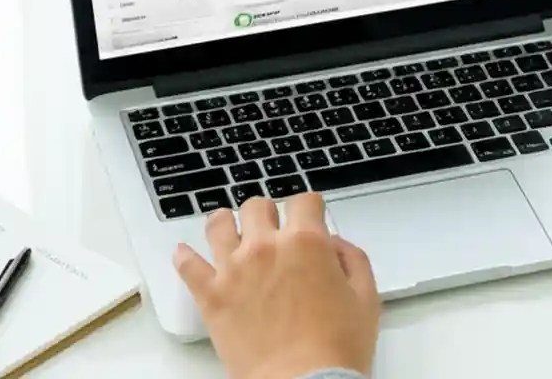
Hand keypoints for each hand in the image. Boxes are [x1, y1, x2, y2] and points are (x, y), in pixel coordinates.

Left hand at [173, 194, 380, 378]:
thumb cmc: (335, 350)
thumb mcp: (366, 299)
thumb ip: (353, 260)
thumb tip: (336, 245)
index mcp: (307, 243)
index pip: (304, 201)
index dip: (309, 207)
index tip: (309, 215)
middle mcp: (266, 247)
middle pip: (258, 206)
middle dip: (268, 214)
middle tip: (273, 230)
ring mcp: (233, 269)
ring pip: (218, 224)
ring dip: (226, 224)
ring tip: (230, 231)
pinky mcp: (211, 296)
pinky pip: (187, 265)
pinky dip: (185, 256)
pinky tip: (185, 253)